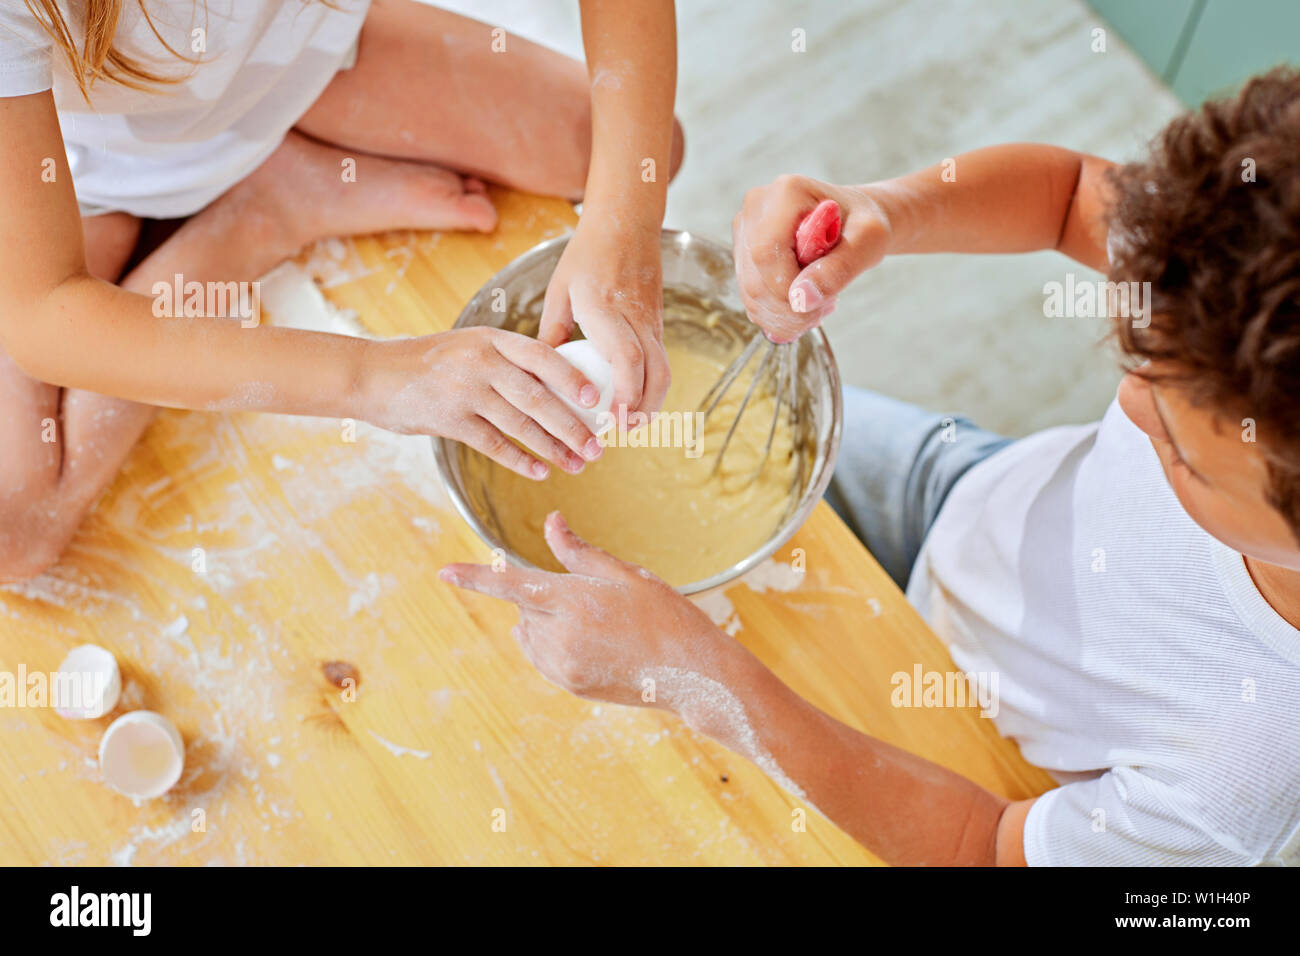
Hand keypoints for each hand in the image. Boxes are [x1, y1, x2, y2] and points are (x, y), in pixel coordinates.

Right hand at [360, 329, 604, 478]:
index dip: (573, 379)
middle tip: (597, 448)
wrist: (373, 375)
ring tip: (577, 465)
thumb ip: (506, 360)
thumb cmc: (428, 362)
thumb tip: (557, 383)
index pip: (543, 356)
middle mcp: (481, 361)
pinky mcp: (450, 420)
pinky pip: (493, 444)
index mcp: (491, 339)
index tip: (596, 401)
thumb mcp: (469, 346)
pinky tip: (540, 472)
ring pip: (521, 424)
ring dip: (553, 448)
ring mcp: (465, 391)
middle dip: (572, 426)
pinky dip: (519, 460)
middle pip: (539, 397)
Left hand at [438, 512, 736, 707]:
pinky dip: (557, 646)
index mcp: (572, 601)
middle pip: (525, 609)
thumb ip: (580, 551)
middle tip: (595, 600)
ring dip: (548, 623)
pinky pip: (545, 659)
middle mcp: (559, 637)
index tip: (443, 572)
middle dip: (545, 597)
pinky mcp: (570, 686)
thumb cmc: (665, 614)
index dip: (474, 578)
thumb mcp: (625, 574)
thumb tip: (552, 521)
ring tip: (600, 625)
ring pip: (531, 635)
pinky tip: (597, 644)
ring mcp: (563, 666)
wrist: (692, 673)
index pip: (510, 586)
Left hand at [539, 210, 670, 412]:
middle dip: (644, 408)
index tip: (616, 418)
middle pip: (655, 371)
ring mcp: (651, 320)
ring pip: (664, 368)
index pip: (628, 358)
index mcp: (606, 309)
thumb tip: (542, 371)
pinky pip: (661, 360)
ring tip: (633, 424)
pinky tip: (637, 401)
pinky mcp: (657, 322)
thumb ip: (552, 331)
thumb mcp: (559, 290)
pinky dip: (652, 385)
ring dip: (653, 401)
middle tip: (624, 431)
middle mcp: (635, 317)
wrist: (626, 224)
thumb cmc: (587, 255)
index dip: (627, 393)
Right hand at [733, 175, 892, 342]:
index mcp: (785, 193)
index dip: (787, 290)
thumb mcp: (869, 242)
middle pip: (754, 279)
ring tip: (817, 306)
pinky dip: (777, 314)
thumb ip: (839, 269)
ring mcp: (745, 230)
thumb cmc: (864, 225)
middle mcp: (757, 207)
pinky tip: (803, 303)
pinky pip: (751, 297)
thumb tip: (801, 299)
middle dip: (789, 309)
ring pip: (750, 293)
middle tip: (823, 309)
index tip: (821, 303)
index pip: (766, 254)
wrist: (853, 221)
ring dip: (784, 316)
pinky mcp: (743, 251)